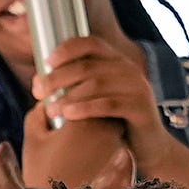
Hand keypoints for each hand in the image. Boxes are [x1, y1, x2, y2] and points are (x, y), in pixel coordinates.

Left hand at [32, 35, 163, 150]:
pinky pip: (108, 104)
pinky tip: (69, 115)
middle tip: (38, 92)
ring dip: (67, 96)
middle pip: (87, 66)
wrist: (149, 145)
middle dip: (58, 78)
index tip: (46, 63)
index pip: (91, 43)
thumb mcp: (97, 98)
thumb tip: (39, 80)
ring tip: (49, 110)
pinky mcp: (140, 108)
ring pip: (95, 85)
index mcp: (117, 62)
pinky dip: (85, 108)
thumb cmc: (116, 121)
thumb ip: (77, 85)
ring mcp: (136, 87)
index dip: (66, 49)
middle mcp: (128, 69)